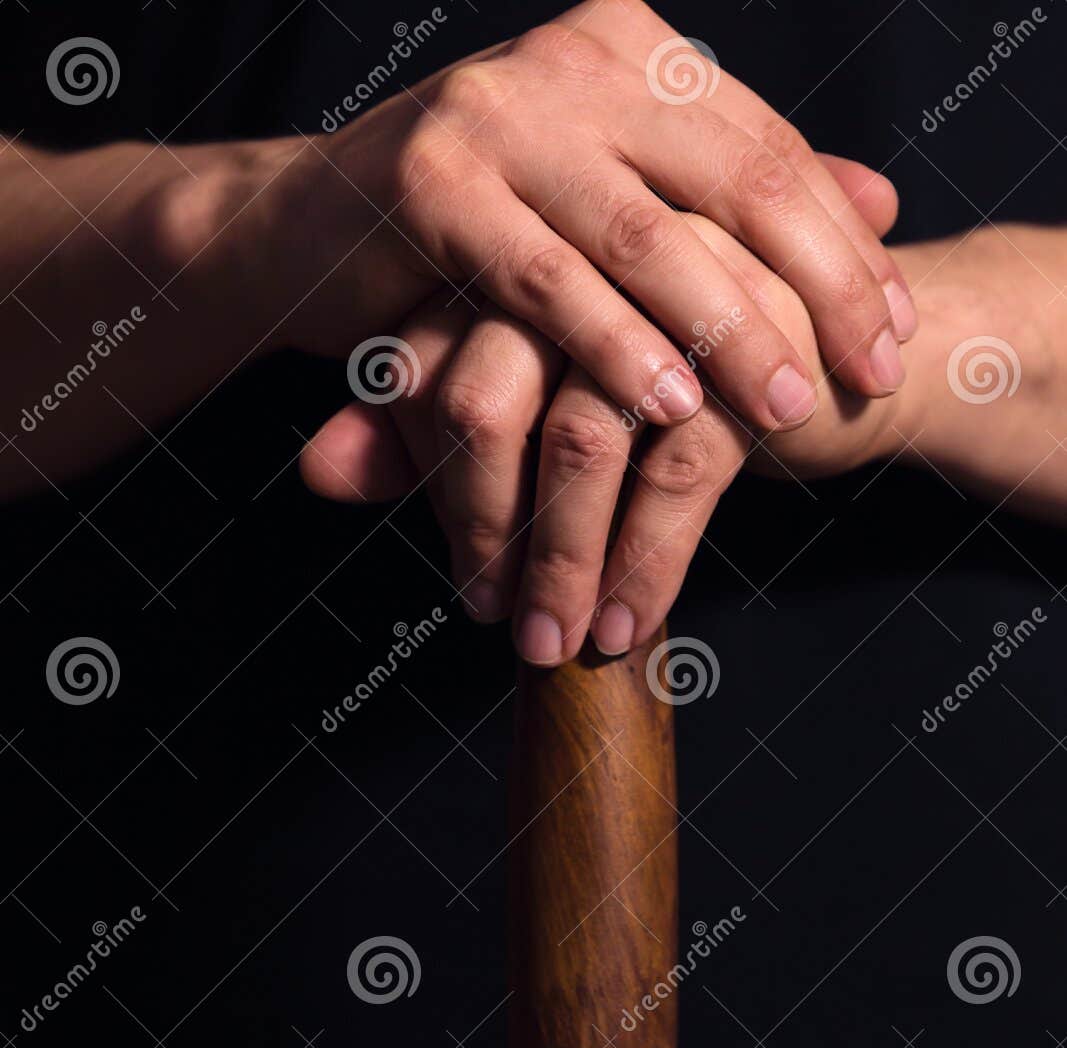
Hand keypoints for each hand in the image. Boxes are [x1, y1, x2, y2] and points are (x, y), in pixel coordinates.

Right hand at [241, 0, 912, 437]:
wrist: (301, 233)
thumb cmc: (477, 234)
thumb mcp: (617, 201)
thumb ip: (735, 194)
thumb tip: (883, 197)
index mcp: (628, 48)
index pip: (767, 146)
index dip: (841, 243)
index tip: (896, 331)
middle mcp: (571, 59)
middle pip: (730, 177)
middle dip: (813, 286)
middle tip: (873, 372)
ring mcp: (496, 114)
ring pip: (643, 234)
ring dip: (726, 329)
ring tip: (788, 408)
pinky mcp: (431, 185)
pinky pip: (545, 281)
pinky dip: (612, 346)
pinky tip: (672, 406)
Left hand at [301, 159, 903, 661]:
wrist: (829, 365)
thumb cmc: (659, 385)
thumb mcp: (532, 412)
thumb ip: (420, 436)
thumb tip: (314, 472)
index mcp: (512, 261)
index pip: (427, 373)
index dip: (434, 490)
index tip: (469, 582)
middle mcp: (577, 266)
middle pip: (488, 402)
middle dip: (491, 532)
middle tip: (499, 622)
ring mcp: (667, 301)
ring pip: (579, 444)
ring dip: (562, 563)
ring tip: (555, 647)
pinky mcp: (748, 357)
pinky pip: (675, 479)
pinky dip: (643, 567)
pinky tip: (625, 632)